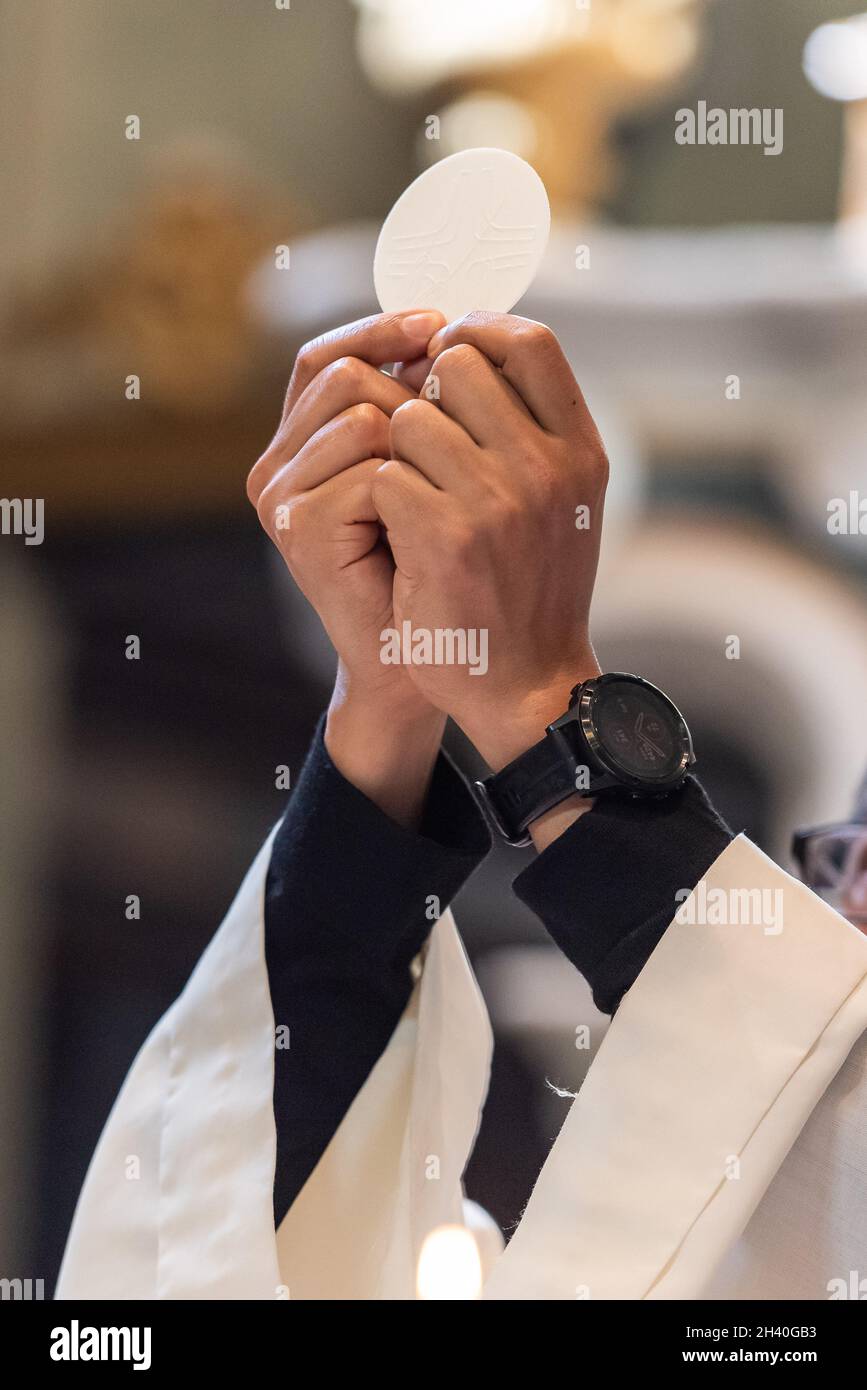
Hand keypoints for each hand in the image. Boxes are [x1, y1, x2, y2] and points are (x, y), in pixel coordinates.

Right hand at [247, 309, 447, 825]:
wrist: (423, 663)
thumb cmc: (435, 569)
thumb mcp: (426, 472)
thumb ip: (415, 406)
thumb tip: (447, 324)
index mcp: (301, 443)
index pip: (329, 354)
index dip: (385, 330)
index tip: (442, 326)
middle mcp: (277, 464)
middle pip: (342, 371)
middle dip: (410, 390)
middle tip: (458, 431)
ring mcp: (281, 496)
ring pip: (358, 412)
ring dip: (416, 442)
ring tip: (440, 491)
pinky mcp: (298, 528)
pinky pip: (372, 467)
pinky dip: (414, 489)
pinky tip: (426, 526)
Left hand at [372, 311, 607, 771]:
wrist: (527, 685)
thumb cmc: (532, 588)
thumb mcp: (561, 500)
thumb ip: (533, 427)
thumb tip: (474, 345)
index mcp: (581, 448)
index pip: (529, 339)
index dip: (477, 330)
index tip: (446, 355)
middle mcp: (547, 465)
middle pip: (458, 364)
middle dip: (425, 396)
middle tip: (422, 446)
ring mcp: (498, 499)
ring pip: (408, 420)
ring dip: (397, 455)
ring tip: (414, 503)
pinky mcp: (446, 536)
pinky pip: (385, 477)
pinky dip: (381, 505)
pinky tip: (402, 541)